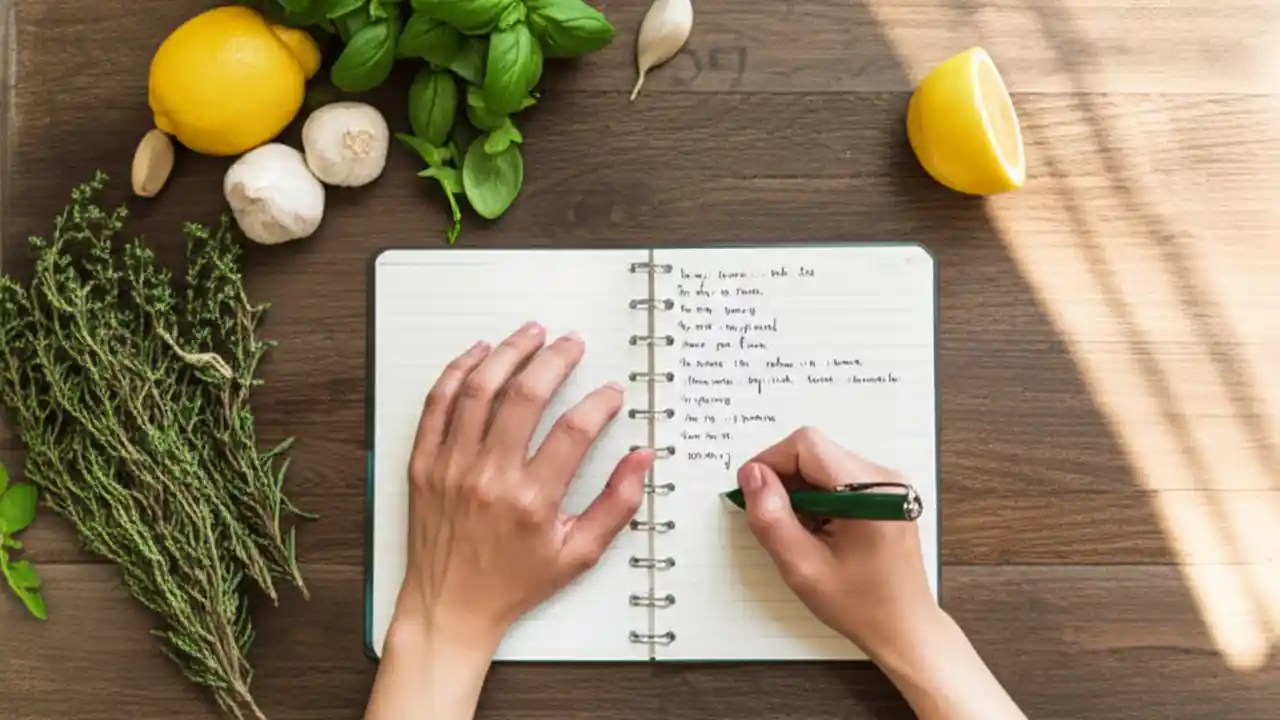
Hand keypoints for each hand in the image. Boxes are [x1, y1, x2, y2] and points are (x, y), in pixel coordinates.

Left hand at [395, 322, 652, 642]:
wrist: (450, 607)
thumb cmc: (513, 583)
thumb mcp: (578, 554)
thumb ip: (616, 504)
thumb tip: (642, 459)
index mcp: (532, 500)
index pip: (575, 430)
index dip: (599, 402)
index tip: (610, 392)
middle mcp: (490, 477)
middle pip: (526, 396)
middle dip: (555, 360)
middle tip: (572, 343)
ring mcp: (451, 467)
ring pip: (479, 390)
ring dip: (507, 353)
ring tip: (530, 334)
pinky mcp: (423, 464)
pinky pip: (437, 405)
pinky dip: (457, 372)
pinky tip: (479, 354)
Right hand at [738, 427, 1024, 719]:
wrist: (904, 628)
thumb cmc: (860, 605)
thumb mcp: (803, 567)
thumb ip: (772, 517)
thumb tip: (751, 475)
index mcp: (870, 491)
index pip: (807, 445)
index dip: (770, 461)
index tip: (751, 492)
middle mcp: (885, 478)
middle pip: (815, 451)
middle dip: (785, 480)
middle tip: (774, 520)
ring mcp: (888, 484)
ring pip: (823, 463)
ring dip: (800, 491)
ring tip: (801, 532)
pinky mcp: (884, 494)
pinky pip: (838, 478)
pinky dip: (817, 498)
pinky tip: (818, 531)